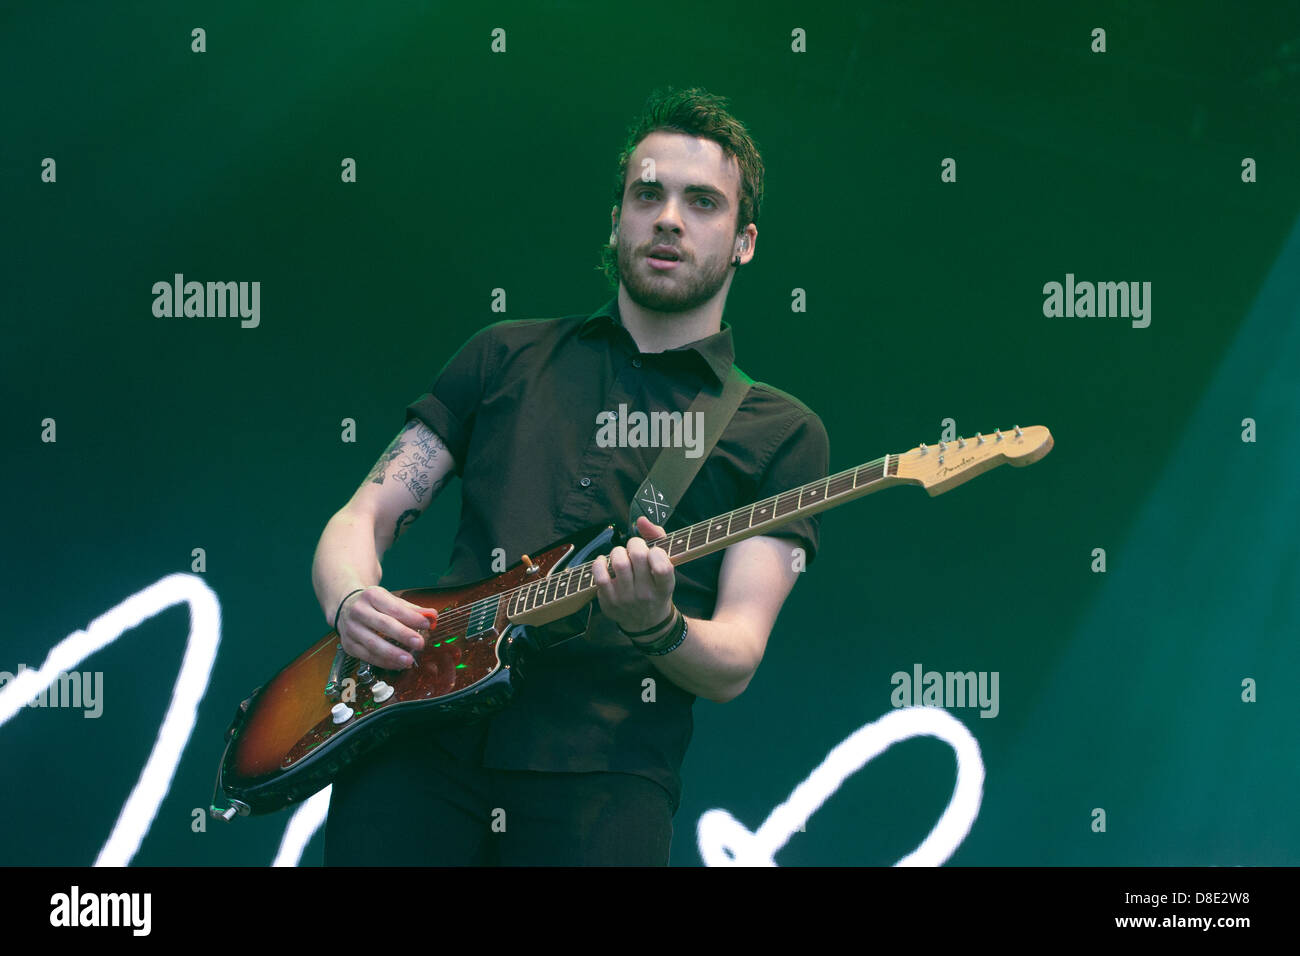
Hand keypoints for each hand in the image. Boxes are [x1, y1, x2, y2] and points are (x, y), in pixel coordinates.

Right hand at [337, 586, 435, 669]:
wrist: (345, 606)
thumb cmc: (372, 604)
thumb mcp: (389, 599)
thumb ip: (411, 609)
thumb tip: (432, 615)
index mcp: (371, 596)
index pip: (393, 607)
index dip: (411, 617)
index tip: (426, 624)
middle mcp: (359, 611)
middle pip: (383, 624)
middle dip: (403, 635)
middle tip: (420, 643)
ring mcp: (351, 629)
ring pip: (373, 644)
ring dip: (393, 654)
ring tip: (409, 660)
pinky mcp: (348, 645)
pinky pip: (367, 656)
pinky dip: (384, 662)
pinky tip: (397, 664)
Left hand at [591, 516, 676, 634]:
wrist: (646, 622)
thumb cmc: (655, 586)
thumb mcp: (665, 567)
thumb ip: (658, 538)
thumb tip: (641, 520)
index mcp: (665, 587)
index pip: (663, 567)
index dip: (657, 552)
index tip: (653, 551)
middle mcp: (646, 595)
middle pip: (637, 557)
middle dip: (634, 544)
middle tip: (634, 548)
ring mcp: (626, 599)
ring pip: (619, 563)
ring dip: (618, 551)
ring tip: (621, 555)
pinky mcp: (609, 602)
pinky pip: (600, 576)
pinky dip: (600, 562)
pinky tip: (604, 561)